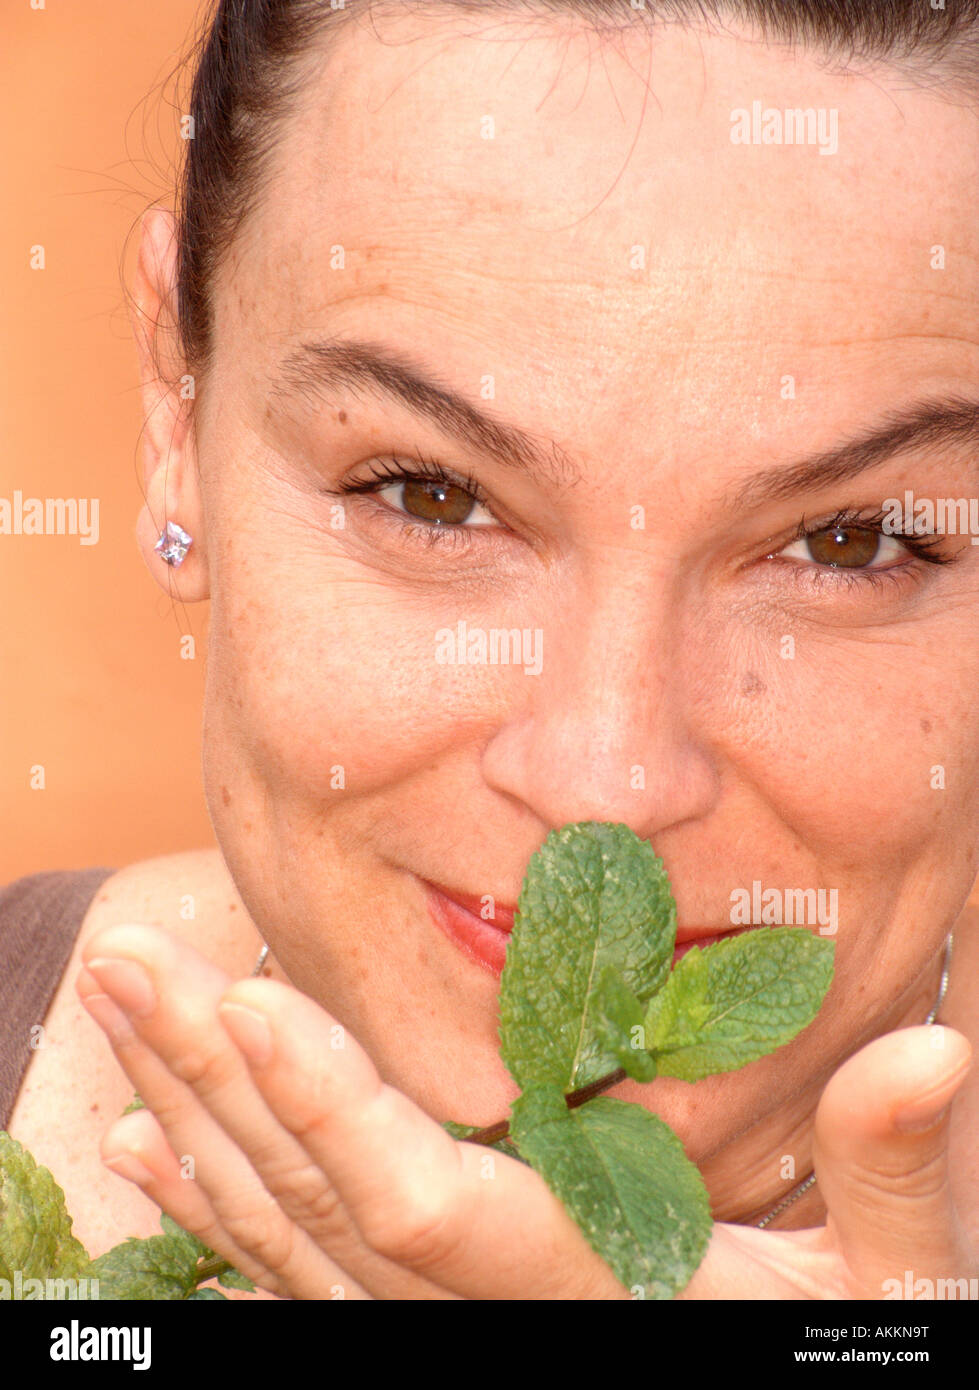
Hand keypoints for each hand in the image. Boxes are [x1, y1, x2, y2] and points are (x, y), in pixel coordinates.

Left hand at [76, 923, 974, 1299]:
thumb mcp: (893, 1293)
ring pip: (280, 1240)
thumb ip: (894, 1173)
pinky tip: (151, 1152)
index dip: (329, 1107)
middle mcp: (485, 1324)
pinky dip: (210, 1213)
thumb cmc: (835, 1357)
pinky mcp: (425, 1338)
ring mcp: (439, 1340)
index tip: (248, 1002)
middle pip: (314, 1207)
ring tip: (120, 1027)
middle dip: (211, 1083)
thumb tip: (935, 1050)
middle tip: (126, 973)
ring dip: (191, 1125)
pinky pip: (287, 1283)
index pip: (425, 1203)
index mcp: (584, 1295)